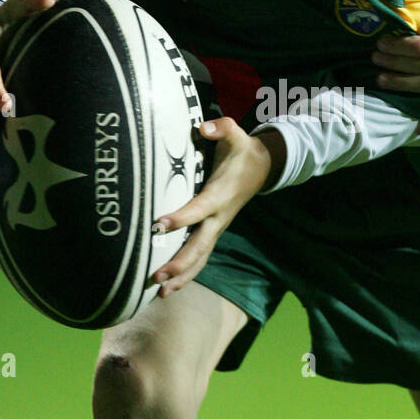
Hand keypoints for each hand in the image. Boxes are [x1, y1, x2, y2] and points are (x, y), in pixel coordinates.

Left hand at [149, 118, 281, 293]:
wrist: (262, 169)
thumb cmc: (242, 151)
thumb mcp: (236, 134)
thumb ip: (222, 128)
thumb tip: (203, 127)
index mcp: (220, 195)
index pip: (199, 209)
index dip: (180, 218)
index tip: (158, 224)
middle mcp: (219, 217)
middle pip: (199, 245)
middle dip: (179, 263)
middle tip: (157, 275)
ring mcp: (217, 227)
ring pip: (201, 258)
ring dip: (182, 276)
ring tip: (160, 291)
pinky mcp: (213, 232)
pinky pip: (200, 257)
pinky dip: (186, 273)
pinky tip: (169, 286)